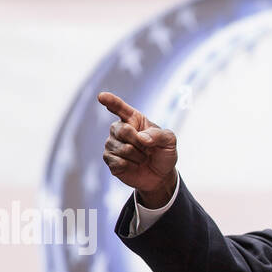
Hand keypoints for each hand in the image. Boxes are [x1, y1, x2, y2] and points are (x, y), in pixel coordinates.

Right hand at [97, 92, 178, 206]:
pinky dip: (131, 166)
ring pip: (122, 148)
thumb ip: (159, 135)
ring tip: (142, 158)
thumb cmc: (163, 154)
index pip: (119, 107)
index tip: (101, 96)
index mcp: (133, 119)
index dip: (110, 101)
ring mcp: (112, 144)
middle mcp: (119, 129)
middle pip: (122, 129)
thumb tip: (140, 137)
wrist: (161, 175)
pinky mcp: (110, 159)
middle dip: (139, 142)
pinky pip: (118, 162)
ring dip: (138, 156)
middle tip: (148, 149)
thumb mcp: (169, 141)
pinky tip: (134, 166)